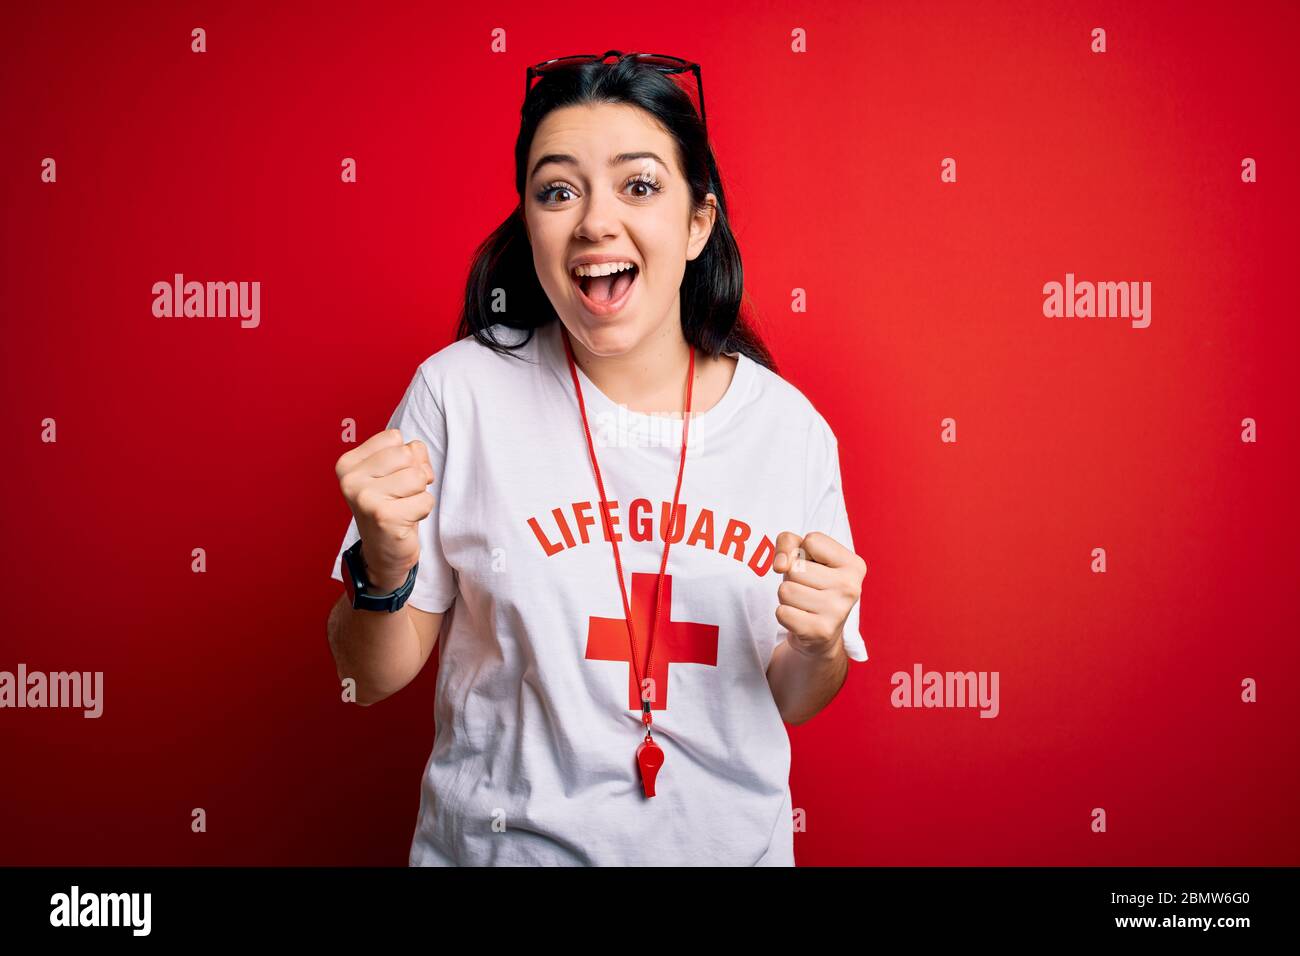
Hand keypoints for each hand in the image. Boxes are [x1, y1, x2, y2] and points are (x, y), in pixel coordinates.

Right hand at [335, 428, 434, 587]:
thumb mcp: (394, 472)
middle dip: (416, 474)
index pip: (394, 437)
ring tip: (404, 506)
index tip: (395, 477)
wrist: (383, 553)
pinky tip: (406, 520)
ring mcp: (365, 498)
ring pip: (418, 476)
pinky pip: (425, 500)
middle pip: (408, 454)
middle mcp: (351, 480)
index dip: (407, 456)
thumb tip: (417, 450)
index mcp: (348, 464)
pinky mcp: (384, 517)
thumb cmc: (391, 506)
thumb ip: (407, 452)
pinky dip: (423, 510)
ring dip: (420, 493)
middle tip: (403, 494)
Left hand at [772, 531, 865, 658]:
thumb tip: (781, 565)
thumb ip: (788, 542)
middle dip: (792, 577)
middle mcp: (851, 587)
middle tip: (808, 589)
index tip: (815, 566)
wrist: (820, 634)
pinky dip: (784, 614)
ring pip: (786, 590)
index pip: (812, 541)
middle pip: (795, 568)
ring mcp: (838, 611)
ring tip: (803, 603)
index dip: (803, 552)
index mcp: (854, 565)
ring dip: (787, 597)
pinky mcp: (821, 631)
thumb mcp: (803, 554)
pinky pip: (782, 612)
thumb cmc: (811, 585)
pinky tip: (800, 618)